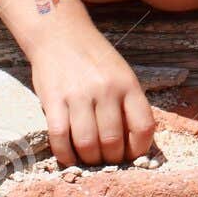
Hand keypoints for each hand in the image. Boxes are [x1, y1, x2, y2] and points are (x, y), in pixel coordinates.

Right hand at [29, 27, 155, 166]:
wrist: (60, 35)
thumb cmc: (95, 58)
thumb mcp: (122, 74)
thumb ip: (128, 104)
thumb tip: (134, 142)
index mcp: (128, 84)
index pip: (143, 127)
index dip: (139, 149)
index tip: (132, 156)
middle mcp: (105, 90)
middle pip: (113, 141)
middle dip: (112, 160)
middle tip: (107, 161)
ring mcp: (78, 95)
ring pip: (87, 144)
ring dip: (89, 160)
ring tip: (89, 160)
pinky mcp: (53, 101)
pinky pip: (60, 138)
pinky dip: (65, 155)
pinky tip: (69, 157)